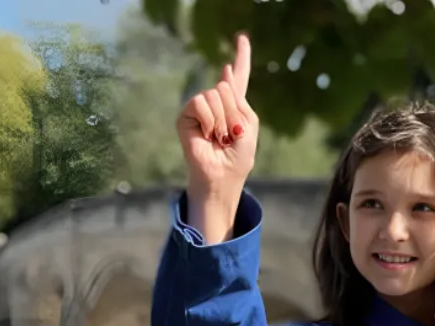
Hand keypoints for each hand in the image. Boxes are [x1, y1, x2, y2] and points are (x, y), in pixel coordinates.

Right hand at [177, 33, 258, 203]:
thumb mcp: (248, 126)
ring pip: (214, 93)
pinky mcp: (186, 116)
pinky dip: (208, 119)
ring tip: (218, 137)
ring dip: (221, 118)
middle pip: (227, 85)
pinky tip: (207, 134)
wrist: (221, 177)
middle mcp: (216, 104)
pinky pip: (199, 102)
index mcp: (235, 105)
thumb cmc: (237, 158)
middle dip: (233, 111)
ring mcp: (200, 109)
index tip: (241, 38)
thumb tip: (224, 72)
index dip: (241, 58)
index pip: (238, 78)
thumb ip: (239, 99)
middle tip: (230, 134)